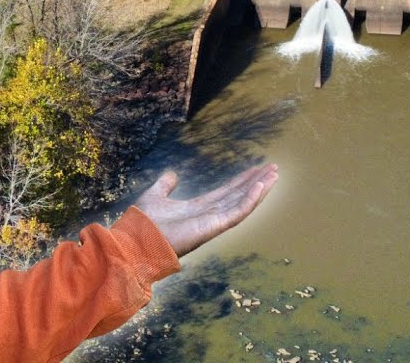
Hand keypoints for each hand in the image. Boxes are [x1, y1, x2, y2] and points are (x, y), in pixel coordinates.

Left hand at [134, 163, 278, 257]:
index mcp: (197, 209)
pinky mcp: (213, 228)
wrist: (135, 241)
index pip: (225, 193)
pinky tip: (261, 187)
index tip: (255, 169)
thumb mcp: (155, 196)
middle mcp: (209, 216)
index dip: (241, 181)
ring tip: (274, 175)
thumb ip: (165, 185)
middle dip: (256, 182)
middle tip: (273, 169)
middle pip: (238, 196)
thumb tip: (173, 175)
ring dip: (259, 189)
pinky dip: (249, 201)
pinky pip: (236, 213)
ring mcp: (213, 223)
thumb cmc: (142, 223)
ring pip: (242, 203)